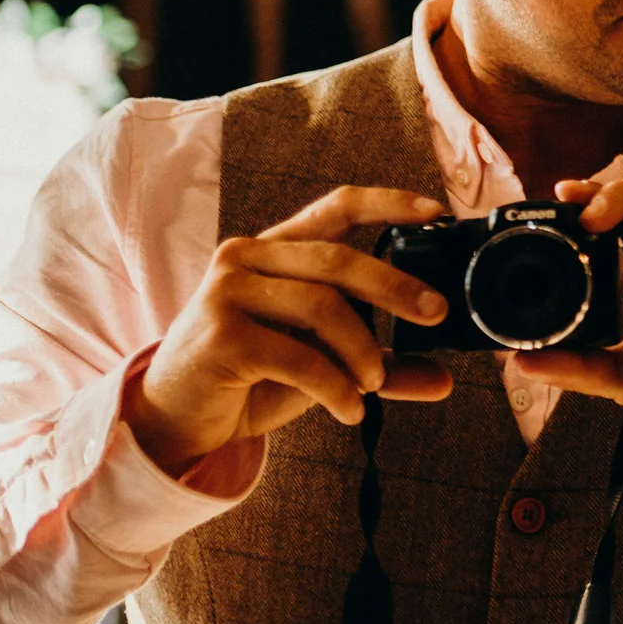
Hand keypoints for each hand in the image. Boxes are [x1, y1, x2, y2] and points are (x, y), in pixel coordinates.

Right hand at [124, 187, 457, 477]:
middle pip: (337, 259)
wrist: (177, 420)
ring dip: (363, 350)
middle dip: (394, 287)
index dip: (387, 203)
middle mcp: (246, 258)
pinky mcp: (220, 336)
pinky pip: (298, 356)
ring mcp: (227, 293)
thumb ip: (378, 365)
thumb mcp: (322, 365)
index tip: (436, 211)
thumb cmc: (251, 380)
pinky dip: (336, 387)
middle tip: (435, 313)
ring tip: (374, 384)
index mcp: (274, 249)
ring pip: (321, 306)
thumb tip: (445, 380)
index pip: (336, 207)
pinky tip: (350, 409)